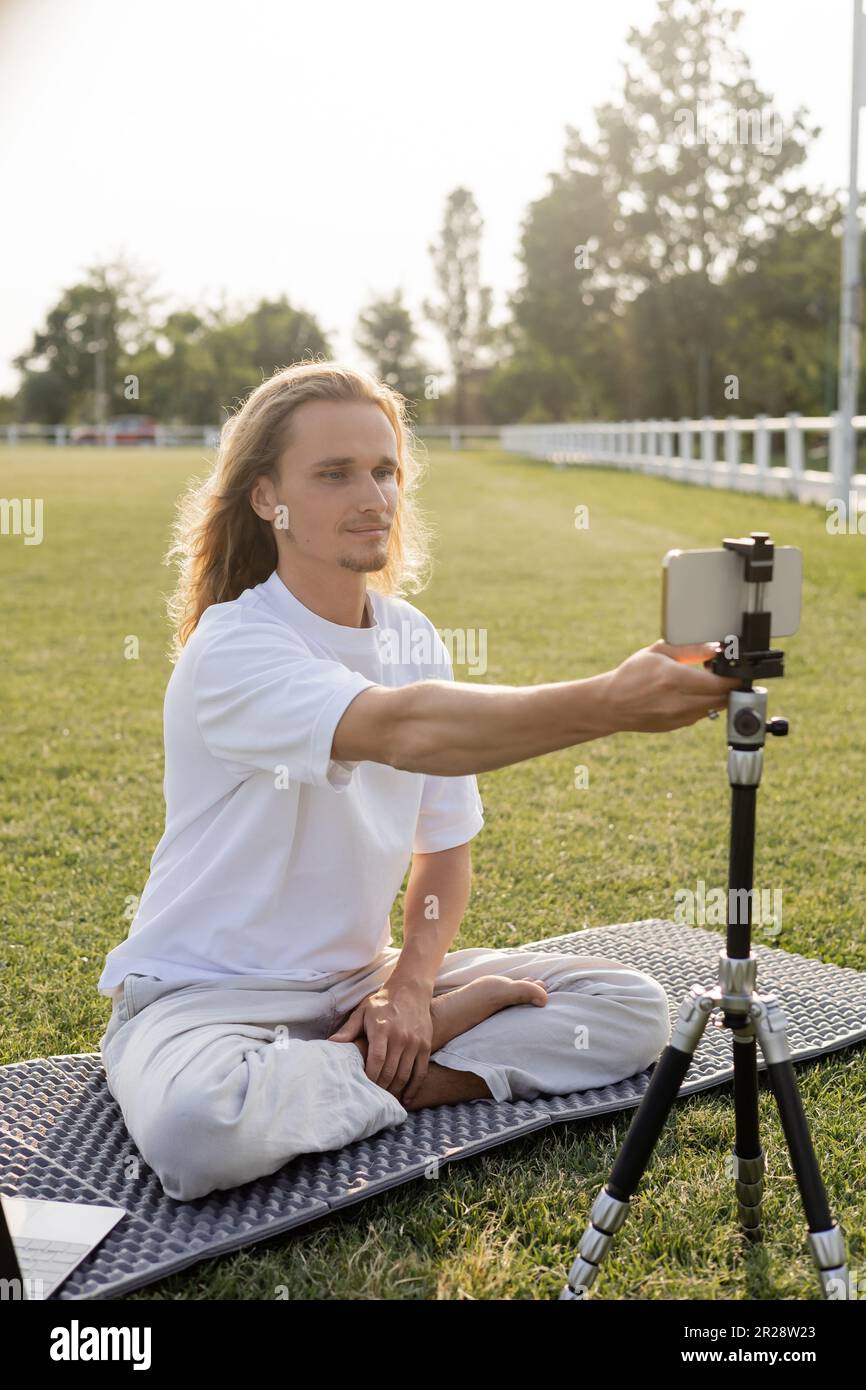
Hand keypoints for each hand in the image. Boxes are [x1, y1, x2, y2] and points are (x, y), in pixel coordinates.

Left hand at [328, 980, 433, 1099]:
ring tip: (384, 1100)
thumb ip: (348, 1030)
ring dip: (394, 1091)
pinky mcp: (425, 1046)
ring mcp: (414, 1042)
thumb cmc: (382, 1002)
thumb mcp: (363, 1011)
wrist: (410, 989)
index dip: (369, 1078)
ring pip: (404, 1075)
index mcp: (382, 1029)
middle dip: (380, 1089)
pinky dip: (413, 1089)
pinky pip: (420, 1072)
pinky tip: (406, 1099)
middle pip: (390, 1072)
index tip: (362, 1089)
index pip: (376, 1061)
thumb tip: (331, 1044)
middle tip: (371, 1099)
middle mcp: (400, 1037)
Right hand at [602, 639, 741, 733]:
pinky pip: (700, 716)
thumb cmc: (632, 674)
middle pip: (722, 699)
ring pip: (713, 709)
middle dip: (729, 687)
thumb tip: (717, 648)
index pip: (719, 683)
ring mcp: (677, 717)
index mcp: (674, 678)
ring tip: (707, 684)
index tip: (737, 670)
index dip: (734, 677)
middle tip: (726, 675)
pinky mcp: (675, 726)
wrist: (610, 704)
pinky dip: (703, 706)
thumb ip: (690, 649)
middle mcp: (677, 701)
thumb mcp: (658, 652)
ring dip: (717, 697)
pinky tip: (692, 695)